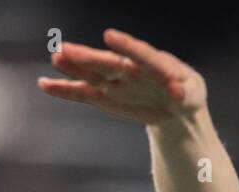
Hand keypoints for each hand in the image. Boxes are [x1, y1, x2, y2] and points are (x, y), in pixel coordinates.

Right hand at [37, 28, 206, 126]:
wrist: (173, 108)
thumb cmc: (187, 95)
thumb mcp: (194, 95)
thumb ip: (187, 94)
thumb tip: (179, 93)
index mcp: (155, 64)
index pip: (140, 53)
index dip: (126, 45)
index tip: (109, 36)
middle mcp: (130, 69)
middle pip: (108, 63)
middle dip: (88, 57)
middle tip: (66, 49)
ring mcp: (115, 82)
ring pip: (92, 75)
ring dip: (74, 68)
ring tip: (56, 57)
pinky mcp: (105, 97)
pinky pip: (82, 94)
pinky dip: (64, 91)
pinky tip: (45, 85)